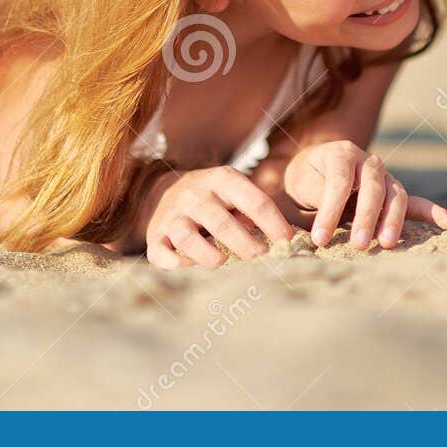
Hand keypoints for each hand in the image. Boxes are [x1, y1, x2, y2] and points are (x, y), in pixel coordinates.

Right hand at [143, 166, 294, 269]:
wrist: (164, 190)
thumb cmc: (214, 199)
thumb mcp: (235, 192)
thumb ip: (257, 209)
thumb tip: (292, 240)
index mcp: (223, 180)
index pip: (255, 201)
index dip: (275, 224)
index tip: (289, 243)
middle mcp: (195, 194)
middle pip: (222, 222)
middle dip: (246, 245)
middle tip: (263, 261)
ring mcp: (173, 215)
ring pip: (187, 236)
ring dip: (209, 255)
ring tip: (225, 263)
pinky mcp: (155, 236)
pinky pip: (161, 252)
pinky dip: (175, 262)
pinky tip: (190, 267)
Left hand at [283, 140, 446, 249]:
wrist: (315, 173)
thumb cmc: (306, 180)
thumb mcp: (301, 184)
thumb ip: (315, 193)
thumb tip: (326, 215)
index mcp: (342, 154)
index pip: (340, 182)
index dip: (330, 210)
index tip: (320, 238)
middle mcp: (368, 162)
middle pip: (372, 187)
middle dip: (366, 217)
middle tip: (358, 244)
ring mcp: (385, 178)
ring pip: (395, 196)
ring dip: (392, 221)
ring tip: (386, 244)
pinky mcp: (395, 195)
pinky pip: (416, 203)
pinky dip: (433, 213)